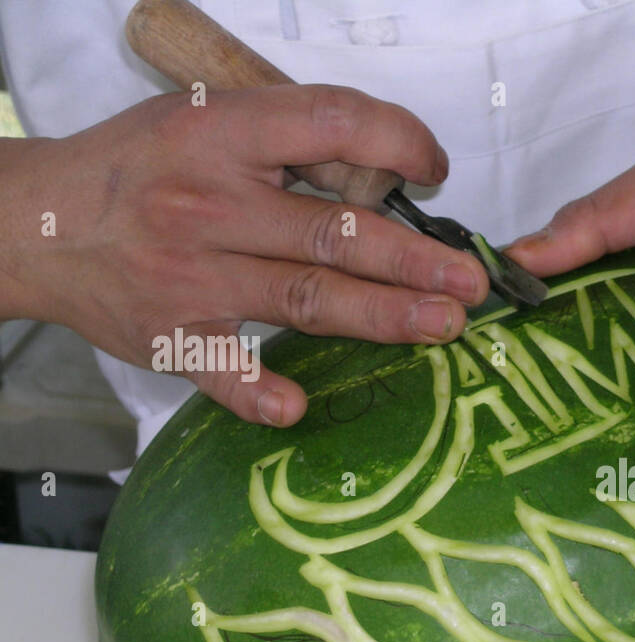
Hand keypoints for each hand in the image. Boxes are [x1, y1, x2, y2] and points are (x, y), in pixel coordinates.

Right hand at [0, 85, 488, 425]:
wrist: (35, 223)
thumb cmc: (140, 169)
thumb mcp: (206, 123)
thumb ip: (287, 141)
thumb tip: (387, 172)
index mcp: (222, 135)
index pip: (331, 123)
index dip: (399, 140)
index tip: (436, 168)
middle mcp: (209, 204)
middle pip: (333, 232)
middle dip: (414, 259)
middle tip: (471, 282)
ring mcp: (190, 277)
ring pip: (304, 298)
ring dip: (382, 315)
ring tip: (443, 325)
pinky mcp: (170, 337)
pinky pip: (219, 370)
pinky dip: (255, 392)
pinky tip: (293, 407)